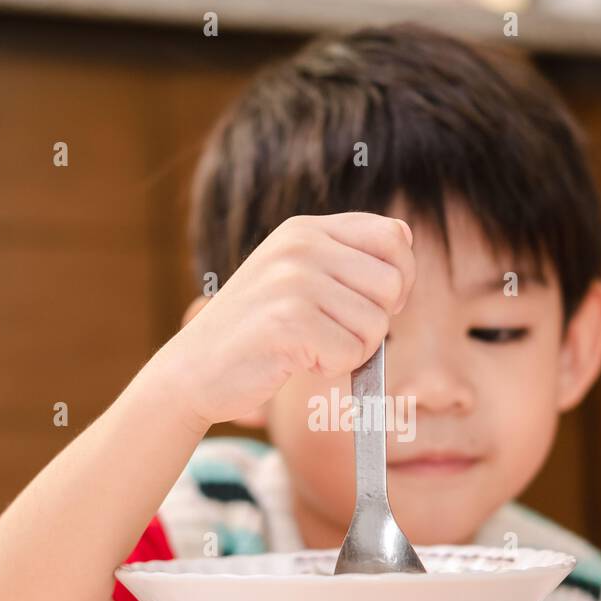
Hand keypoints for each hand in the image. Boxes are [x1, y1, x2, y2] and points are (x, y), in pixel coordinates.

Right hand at [159, 212, 414, 427]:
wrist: (194, 370)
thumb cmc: (255, 332)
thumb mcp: (296, 277)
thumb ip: (346, 257)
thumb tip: (406, 236)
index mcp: (305, 229)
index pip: (394, 236)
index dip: (400, 277)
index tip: (373, 303)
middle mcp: (301, 246)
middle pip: (392, 285)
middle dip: (373, 322)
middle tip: (332, 333)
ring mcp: (294, 281)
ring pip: (376, 325)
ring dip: (351, 350)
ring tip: (308, 347)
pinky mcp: (289, 322)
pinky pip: (350, 354)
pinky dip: (330, 368)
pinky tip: (296, 360)